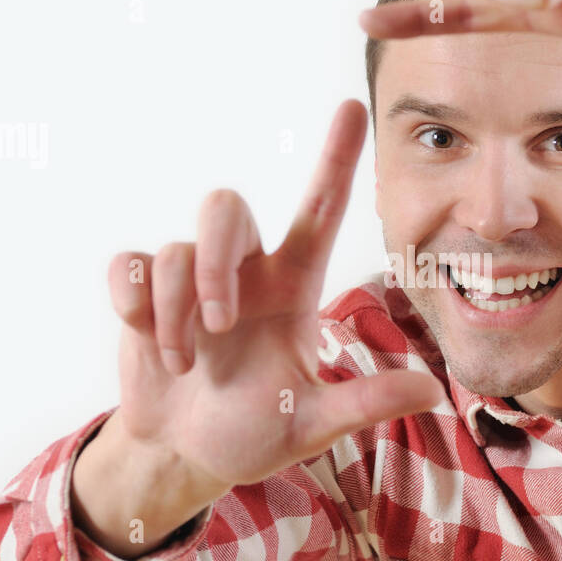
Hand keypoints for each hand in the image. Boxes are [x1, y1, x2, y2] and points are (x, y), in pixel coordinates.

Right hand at [107, 99, 445, 495]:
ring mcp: (190, 278)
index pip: (319, 210)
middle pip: (223, 205)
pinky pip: (129, 265)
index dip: (336, 158)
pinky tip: (150, 341)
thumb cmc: (254, 432)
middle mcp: (244, 270)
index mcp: (292, 287)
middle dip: (213, 263)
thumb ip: (364, 404)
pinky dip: (136, 306)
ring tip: (184, 364)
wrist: (184, 454)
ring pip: (174, 248)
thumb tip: (432, 391)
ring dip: (174, 312)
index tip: (355, 106)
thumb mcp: (312, 425)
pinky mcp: (143, 292)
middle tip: (218, 325)